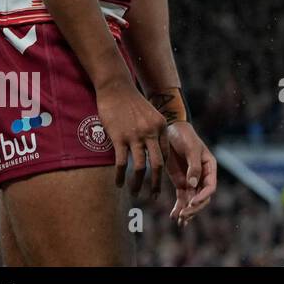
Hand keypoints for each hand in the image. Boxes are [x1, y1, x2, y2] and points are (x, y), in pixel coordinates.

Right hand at [96, 78, 168, 196]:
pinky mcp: (119, 137)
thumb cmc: (132, 102)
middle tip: (154, 196)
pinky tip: (119, 184)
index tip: (160, 182)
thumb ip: (153, 130)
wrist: (117, 87)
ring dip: (137, 183)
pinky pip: (121, 162)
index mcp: (161, 127)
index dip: (163, 171)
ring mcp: (135, 136)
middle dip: (156, 183)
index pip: (165, 155)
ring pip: (139, 167)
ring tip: (135, 193)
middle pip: (157, 165)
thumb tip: (152, 148)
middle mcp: (151, 133)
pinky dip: (120, 176)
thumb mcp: (150, 115)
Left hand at [165, 121, 217, 226]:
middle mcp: (203, 176)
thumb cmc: (184, 136)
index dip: (203, 196)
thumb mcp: (191, 148)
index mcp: (210, 167)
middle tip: (183, 215)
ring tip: (179, 220)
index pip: (210, 186)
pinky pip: (182, 198)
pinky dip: (179, 208)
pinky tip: (173, 217)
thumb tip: (193, 184)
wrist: (170, 130)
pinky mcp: (180, 182)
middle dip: (194, 208)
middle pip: (202, 197)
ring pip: (192, 201)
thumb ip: (193, 166)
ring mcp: (191, 180)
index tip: (192, 202)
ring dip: (187, 212)